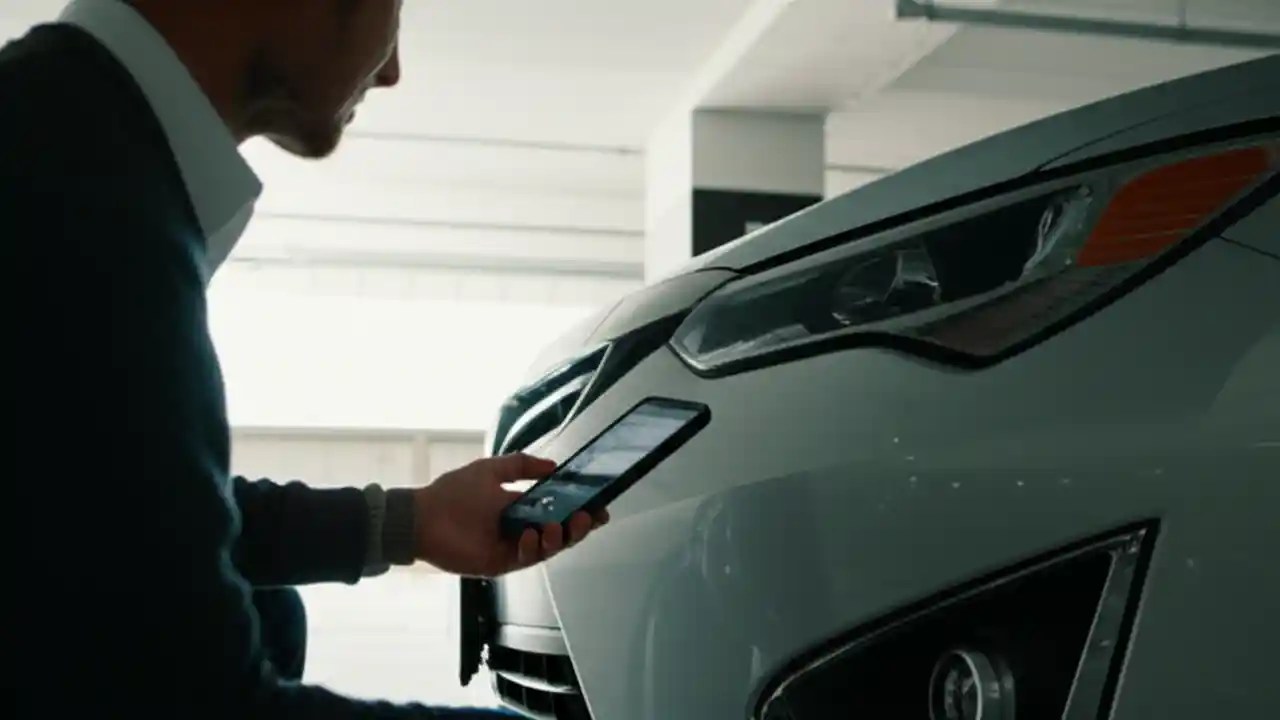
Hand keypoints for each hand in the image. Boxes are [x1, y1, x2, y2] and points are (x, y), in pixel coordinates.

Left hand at [412, 453, 608, 576]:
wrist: (422, 518)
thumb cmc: (453, 492)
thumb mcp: (491, 470)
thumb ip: (521, 466)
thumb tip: (553, 466)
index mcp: (521, 508)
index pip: (559, 511)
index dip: (581, 509)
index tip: (600, 505)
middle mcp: (521, 530)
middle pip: (561, 533)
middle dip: (579, 526)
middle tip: (590, 516)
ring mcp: (512, 548)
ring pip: (548, 548)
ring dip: (559, 537)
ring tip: (558, 525)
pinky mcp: (500, 564)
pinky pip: (525, 558)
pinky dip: (532, 546)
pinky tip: (531, 533)